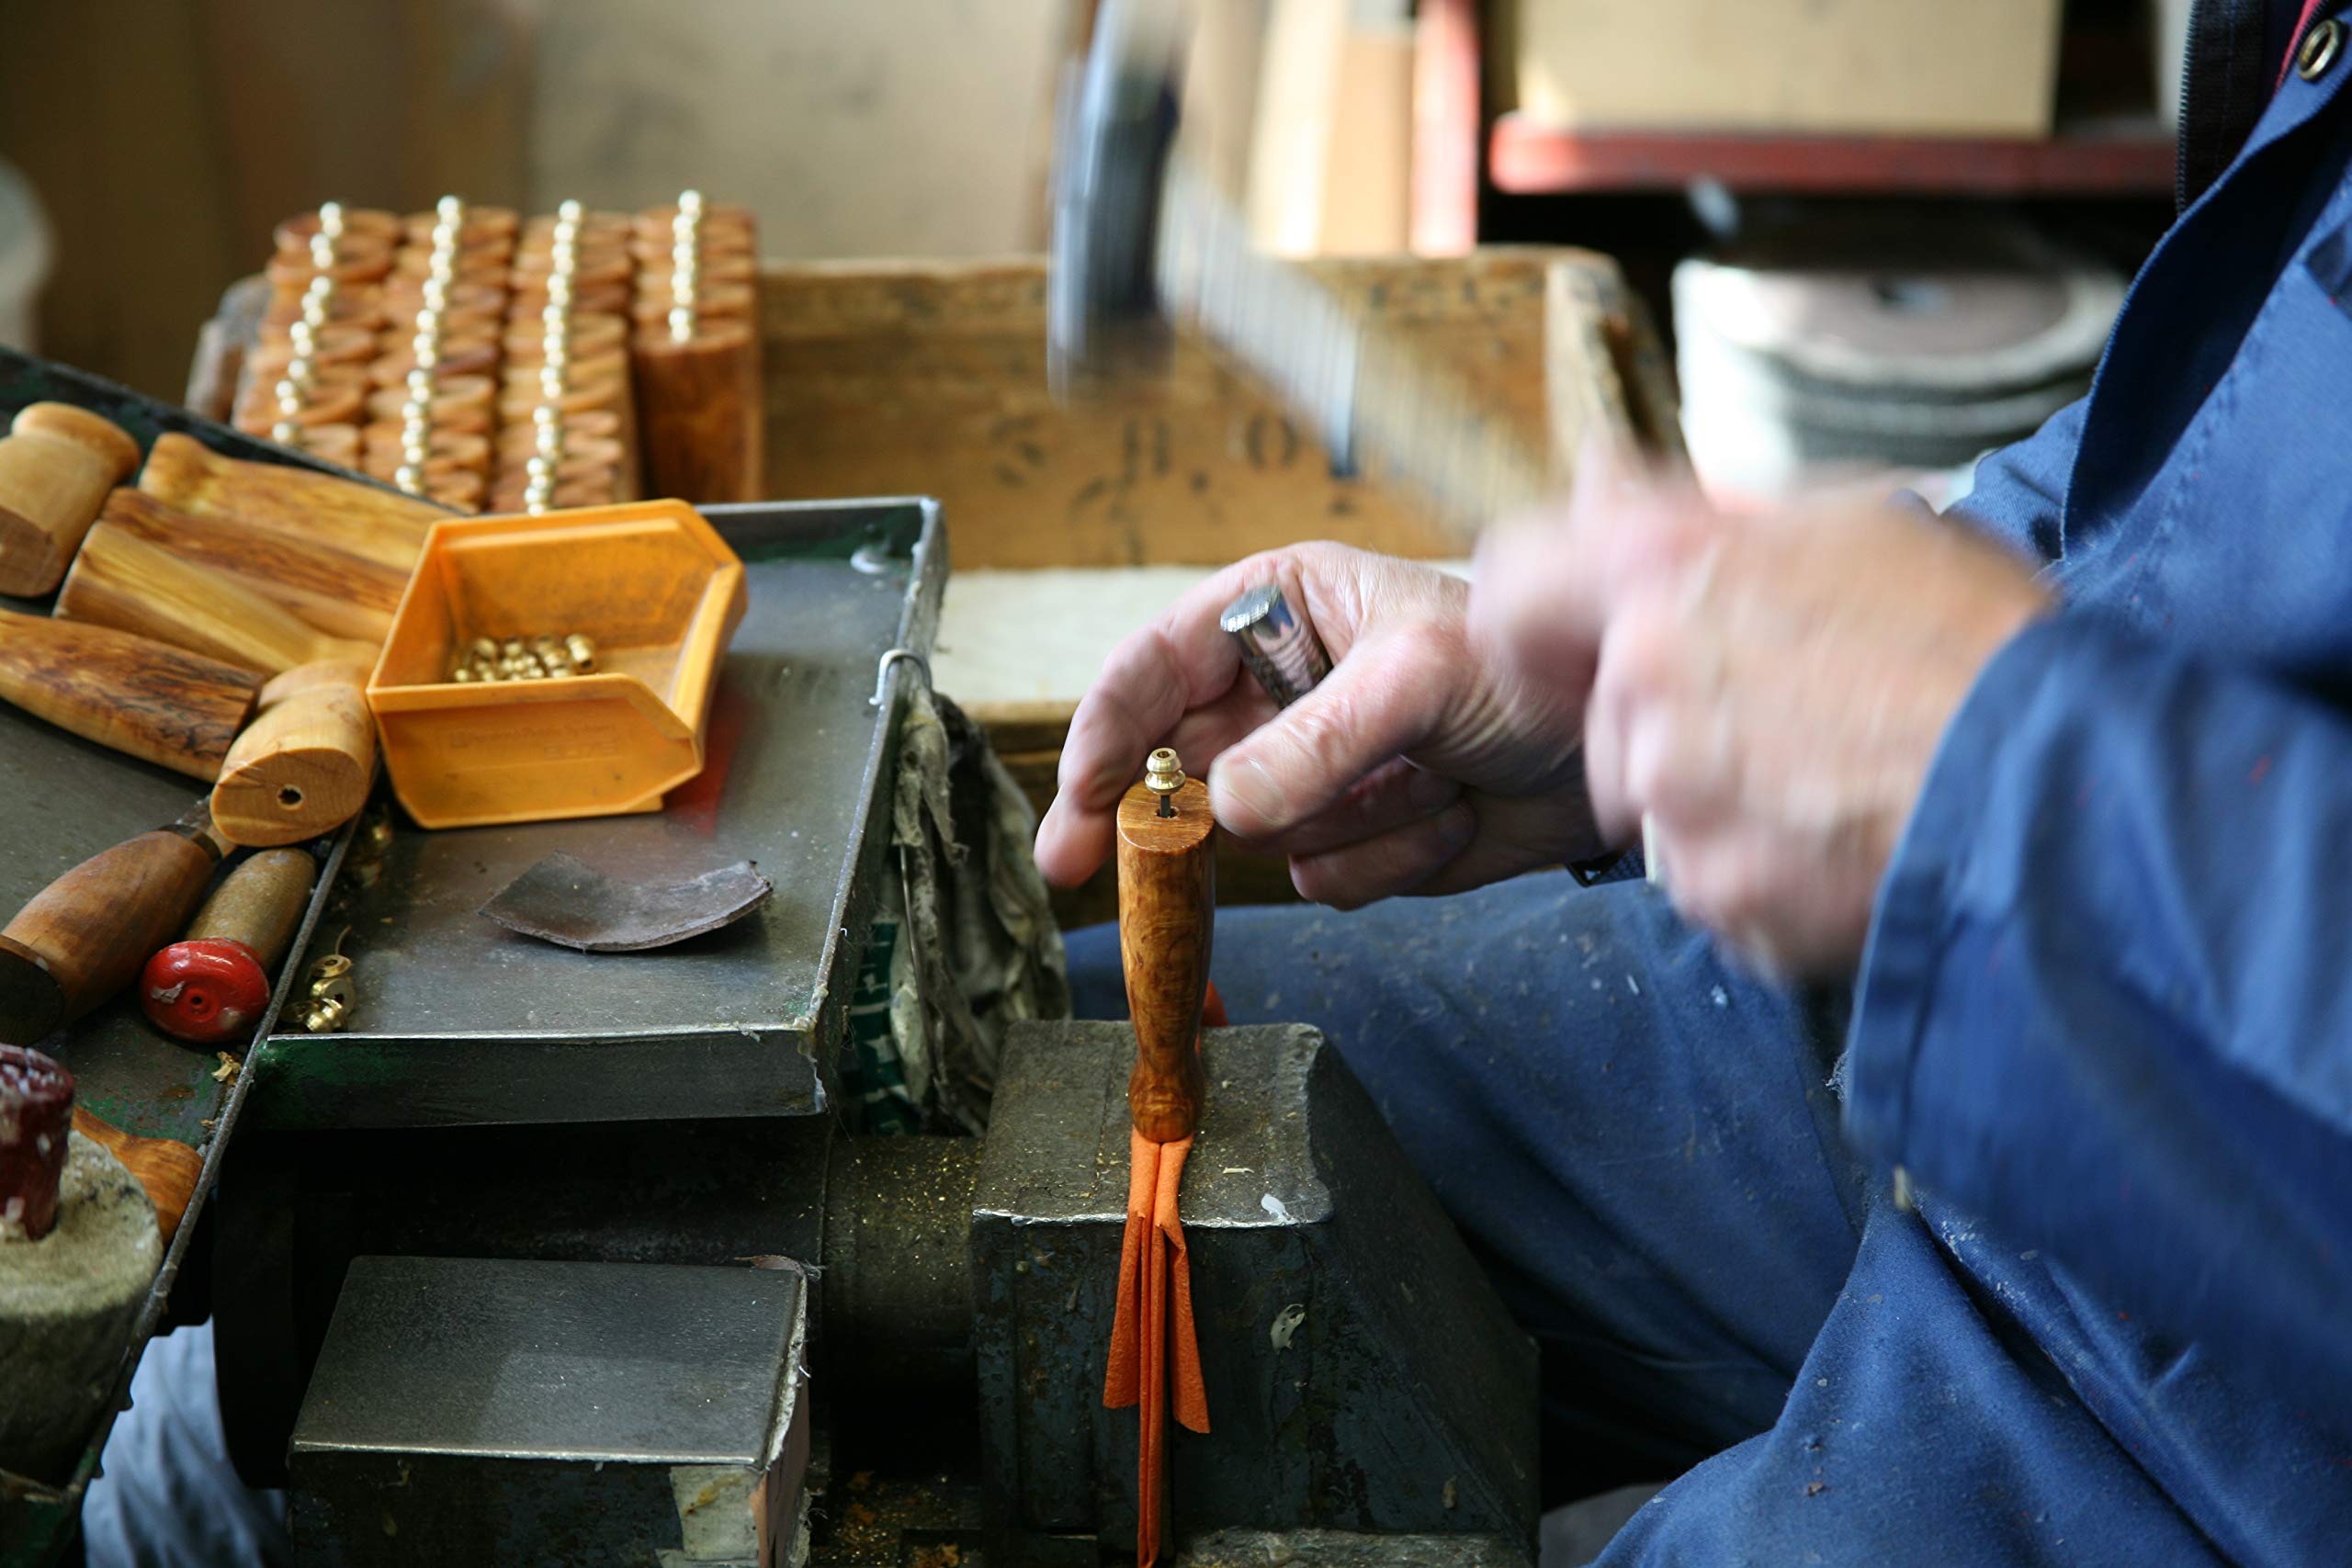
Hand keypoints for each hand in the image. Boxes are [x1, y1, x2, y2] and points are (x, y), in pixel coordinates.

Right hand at [1034, 542, 1608, 905]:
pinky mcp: (1351, 837)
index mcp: (1276, 610)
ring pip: (1257, 837)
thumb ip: (1317, 743)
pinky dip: (1389, 863)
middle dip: (1164, 816)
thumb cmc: (1527, 671)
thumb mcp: (1417, 681)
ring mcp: (1311, 770)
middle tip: (1085, 867)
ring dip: (1346, 825)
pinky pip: (1323, 880)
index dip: (1101, 737)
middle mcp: (1279, 691)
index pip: (1151, 670)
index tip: (1074, 807)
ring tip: (1430, 782)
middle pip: (1175, 767)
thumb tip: (1225, 811)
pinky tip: (1450, 817)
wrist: (1614, 749)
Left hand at [1475, 479, 2052, 975]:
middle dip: (1674, 722)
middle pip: (1608, 717)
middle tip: (1789, 718)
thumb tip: (1621, 503)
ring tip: (1836, 777)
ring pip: (1664, 803)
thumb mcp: (1851, 521)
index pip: (1513, 593)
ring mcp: (1675, 798)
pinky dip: (1769, 873)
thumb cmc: (1975, 640)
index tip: (1565, 652)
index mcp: (1664, 570)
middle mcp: (1648, 680)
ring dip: (1726, 800)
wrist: (2059, 777)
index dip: (1536, 627)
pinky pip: (1716, 883)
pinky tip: (1847, 836)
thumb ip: (1712, 521)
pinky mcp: (1717, 892)